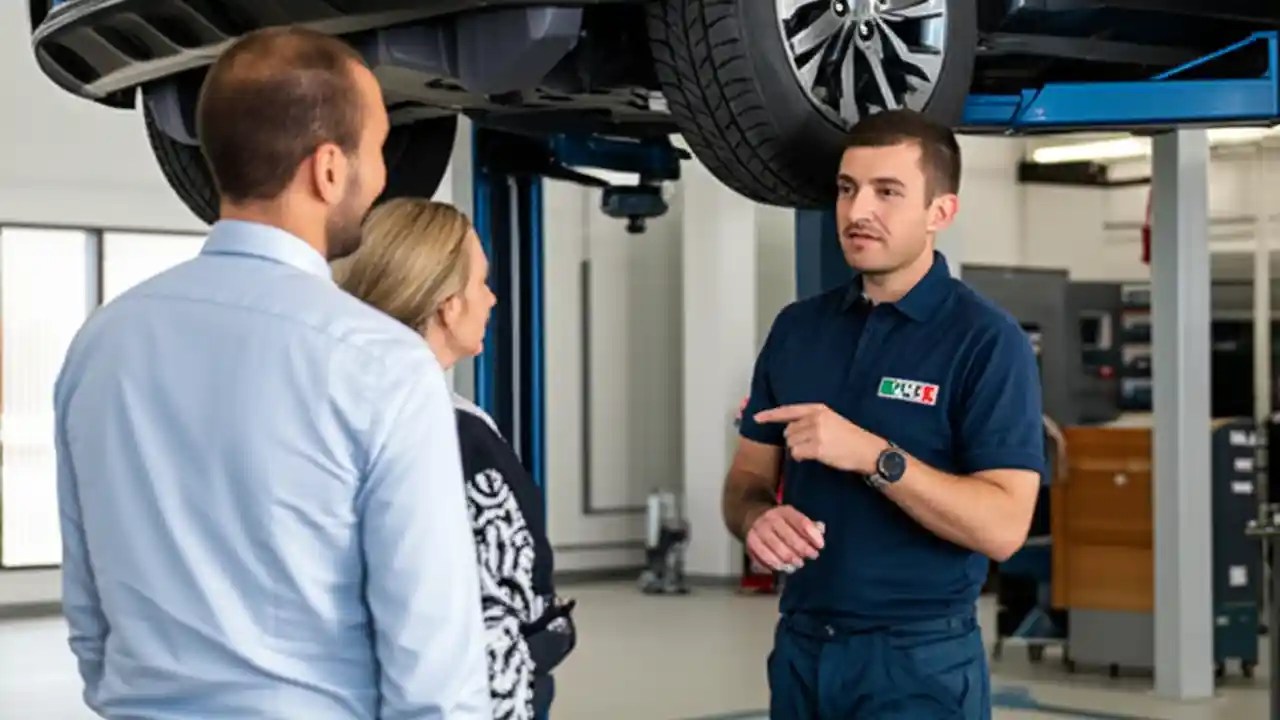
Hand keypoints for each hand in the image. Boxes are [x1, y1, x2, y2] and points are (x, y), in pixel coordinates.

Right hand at [744, 505, 824, 572]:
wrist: (753, 518)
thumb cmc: (781, 523)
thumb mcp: (795, 518)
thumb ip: (809, 526)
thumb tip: (820, 529)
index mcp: (784, 511)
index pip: (801, 522)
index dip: (812, 534)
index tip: (820, 545)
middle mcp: (771, 519)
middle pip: (789, 536)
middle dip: (803, 548)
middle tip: (812, 556)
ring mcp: (759, 530)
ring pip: (777, 547)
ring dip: (790, 558)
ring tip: (799, 563)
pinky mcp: (751, 542)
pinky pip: (764, 555)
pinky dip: (776, 564)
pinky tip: (784, 567)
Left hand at [754, 403, 881, 472]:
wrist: (868, 450)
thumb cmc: (851, 438)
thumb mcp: (832, 420)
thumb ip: (812, 420)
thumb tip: (790, 430)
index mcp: (819, 409)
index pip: (789, 410)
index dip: (770, 415)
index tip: (756, 418)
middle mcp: (816, 418)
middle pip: (788, 431)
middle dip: (794, 439)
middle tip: (811, 445)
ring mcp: (816, 433)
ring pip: (791, 443)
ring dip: (798, 449)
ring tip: (816, 450)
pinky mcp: (817, 448)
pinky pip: (796, 453)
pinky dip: (800, 457)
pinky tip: (814, 457)